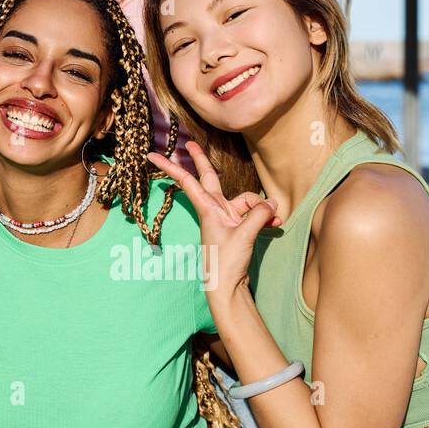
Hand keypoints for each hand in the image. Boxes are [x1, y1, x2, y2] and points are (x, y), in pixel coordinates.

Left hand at [148, 141, 279, 300]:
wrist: (228, 285)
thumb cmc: (226, 262)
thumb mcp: (244, 235)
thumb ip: (258, 214)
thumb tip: (272, 203)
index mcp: (207, 207)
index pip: (187, 180)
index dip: (170, 165)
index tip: (150, 154)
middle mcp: (215, 208)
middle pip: (209, 177)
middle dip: (202, 159)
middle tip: (190, 142)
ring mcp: (227, 216)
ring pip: (247, 199)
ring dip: (262, 206)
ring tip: (275, 220)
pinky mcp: (239, 225)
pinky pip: (255, 212)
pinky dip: (266, 216)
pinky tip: (278, 223)